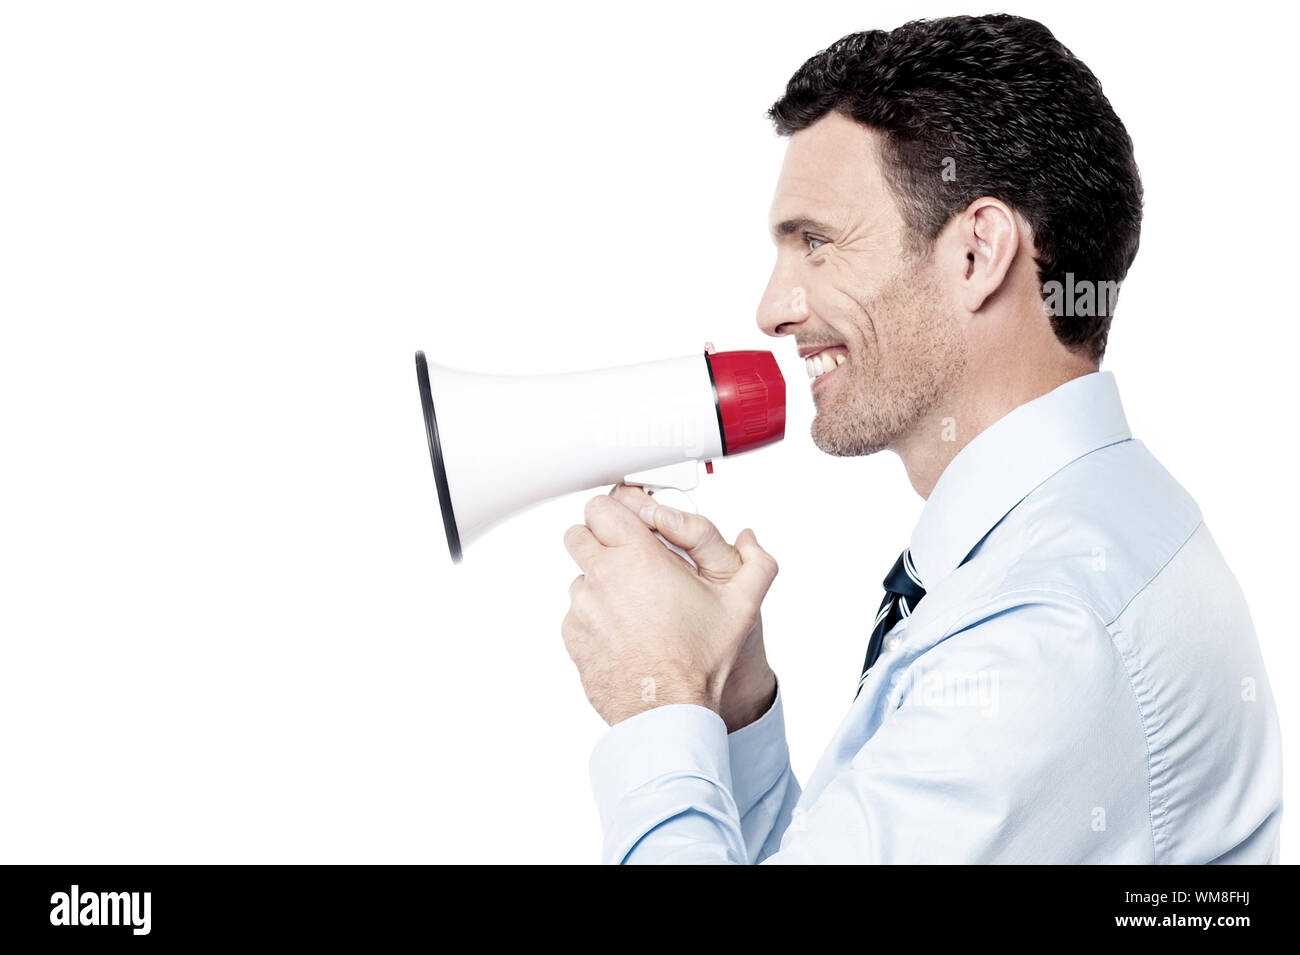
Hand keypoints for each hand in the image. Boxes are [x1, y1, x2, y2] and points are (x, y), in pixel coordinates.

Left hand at [561, 485, 778, 728]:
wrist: (668, 711)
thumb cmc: (700, 659)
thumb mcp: (741, 606)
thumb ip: (755, 564)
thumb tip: (750, 539)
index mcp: (638, 557)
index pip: (602, 507)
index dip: (617, 514)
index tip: (631, 526)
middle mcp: (603, 577)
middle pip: (579, 533)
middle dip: (599, 540)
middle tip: (628, 559)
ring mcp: (583, 608)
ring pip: (579, 575)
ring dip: (598, 582)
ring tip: (634, 606)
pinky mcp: (573, 635)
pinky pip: (576, 612)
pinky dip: (594, 616)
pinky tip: (624, 633)